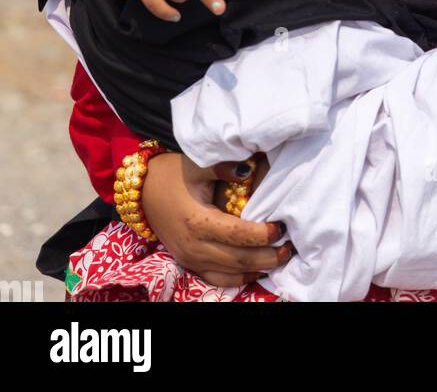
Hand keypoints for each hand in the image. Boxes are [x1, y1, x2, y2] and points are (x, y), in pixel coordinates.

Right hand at [141, 152, 291, 287]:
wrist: (142, 190)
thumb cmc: (172, 174)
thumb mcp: (198, 164)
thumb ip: (224, 167)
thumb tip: (250, 169)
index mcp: (197, 221)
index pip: (237, 235)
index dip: (261, 235)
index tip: (280, 227)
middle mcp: (193, 246)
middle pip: (237, 259)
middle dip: (267, 257)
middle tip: (289, 247)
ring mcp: (190, 258)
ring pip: (229, 274)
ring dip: (256, 270)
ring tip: (279, 259)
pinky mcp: (188, 262)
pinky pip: (216, 278)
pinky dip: (238, 278)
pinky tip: (256, 270)